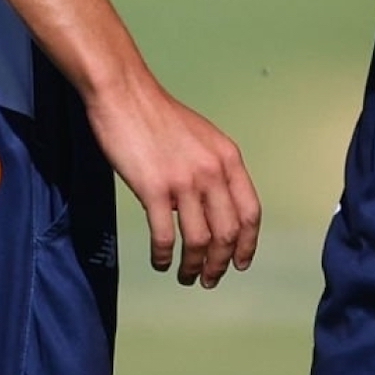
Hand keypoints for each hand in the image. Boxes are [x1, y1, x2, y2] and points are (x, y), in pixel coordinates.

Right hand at [83, 75, 261, 287]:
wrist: (125, 94)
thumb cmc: (158, 116)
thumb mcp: (202, 138)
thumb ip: (213, 170)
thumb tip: (213, 207)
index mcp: (228, 158)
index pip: (250, 212)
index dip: (247, 244)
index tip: (240, 263)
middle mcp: (212, 171)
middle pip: (227, 233)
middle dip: (220, 263)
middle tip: (210, 279)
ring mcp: (184, 181)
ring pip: (199, 240)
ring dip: (194, 266)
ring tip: (186, 276)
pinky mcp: (154, 188)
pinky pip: (164, 235)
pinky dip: (164, 256)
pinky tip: (160, 262)